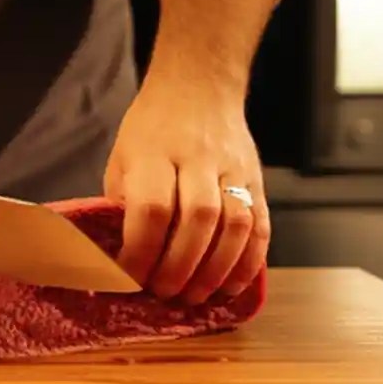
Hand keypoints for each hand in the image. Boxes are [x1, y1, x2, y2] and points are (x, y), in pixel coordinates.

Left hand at [102, 81, 269, 303]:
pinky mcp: (257, 179)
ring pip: (234, 225)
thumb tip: (121, 256)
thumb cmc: (152, 129)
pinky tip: (231, 286)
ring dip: (216, 270)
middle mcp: (197, 159)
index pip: (152, 209)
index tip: (130, 277)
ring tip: (195, 296)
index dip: (142, 251)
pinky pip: (261, 226)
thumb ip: (122, 202)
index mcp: (154, 153)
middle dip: (180, 267)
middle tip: (164, 293)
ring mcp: (232, 168)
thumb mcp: (122, 157)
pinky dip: (248, 262)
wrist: (199, 86)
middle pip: (197, 220)